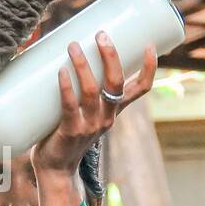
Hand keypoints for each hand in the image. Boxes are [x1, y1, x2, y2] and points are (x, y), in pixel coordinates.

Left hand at [31, 30, 155, 183]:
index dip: (149, 68)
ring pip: (92, 91)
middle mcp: (107, 117)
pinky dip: (66, 87)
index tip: (149, 45)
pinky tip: (61, 71)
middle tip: (101, 35)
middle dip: (111, 57)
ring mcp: (90, 125)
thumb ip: (76, 87)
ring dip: (84, 65)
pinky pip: (70, 106)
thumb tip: (55, 50)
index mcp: (114, 111)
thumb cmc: (65, 134)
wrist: (56, 170)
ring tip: (73, 46)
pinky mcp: (70, 131)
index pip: (141, 89)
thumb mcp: (82, 111)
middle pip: (116, 83)